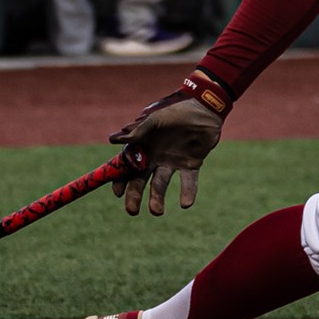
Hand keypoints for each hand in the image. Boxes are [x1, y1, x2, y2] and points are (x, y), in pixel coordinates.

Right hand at [107, 71, 230, 215]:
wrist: (205, 107)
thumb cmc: (177, 109)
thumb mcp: (156, 118)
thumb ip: (138, 131)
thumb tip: (113, 139)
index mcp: (143, 145)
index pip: (127, 166)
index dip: (120, 180)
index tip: (117, 193)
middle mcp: (155, 157)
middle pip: (140, 180)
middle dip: (134, 196)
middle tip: (132, 211)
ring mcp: (173, 162)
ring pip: (161, 185)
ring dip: (157, 199)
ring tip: (156, 211)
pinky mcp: (191, 164)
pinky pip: (188, 182)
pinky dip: (187, 193)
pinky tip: (186, 204)